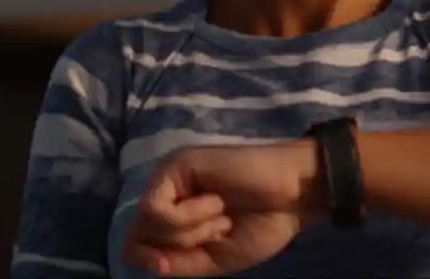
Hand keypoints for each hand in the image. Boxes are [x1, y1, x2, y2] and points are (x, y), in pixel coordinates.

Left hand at [123, 140, 326, 276]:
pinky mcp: (176, 165)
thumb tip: (146, 261)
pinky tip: (216, 202)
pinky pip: (156, 209)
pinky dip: (187, 217)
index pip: (137, 247)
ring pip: (146, 223)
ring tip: (221, 213)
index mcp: (174, 217)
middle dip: (180, 245)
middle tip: (218, 229)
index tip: (196, 254)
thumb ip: (177, 263)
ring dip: (189, 230)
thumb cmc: (262, 224)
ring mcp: (169, 177)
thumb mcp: (214, 259)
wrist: (293, 195)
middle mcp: (166, 194)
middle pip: (137, 236)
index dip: (156, 261)